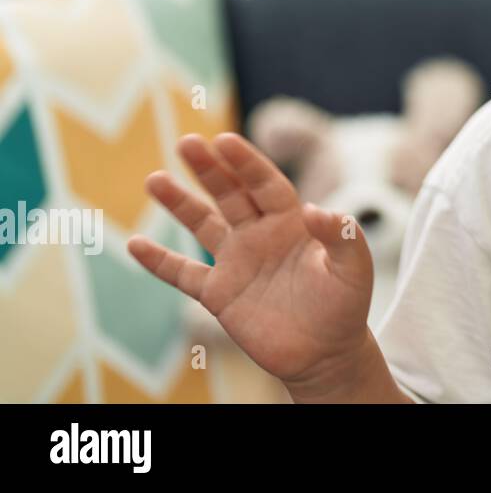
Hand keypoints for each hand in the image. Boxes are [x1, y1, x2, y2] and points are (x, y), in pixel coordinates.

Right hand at [128, 132, 374, 389]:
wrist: (326, 353)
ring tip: (154, 179)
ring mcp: (237, 262)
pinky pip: (183, 274)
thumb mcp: (354, 268)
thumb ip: (342, 236)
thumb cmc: (345, 305)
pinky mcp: (219, 294)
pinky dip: (159, 261)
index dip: (246, 162)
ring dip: (180, 203)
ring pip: (202, 224)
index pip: (265, 183)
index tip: (225, 139)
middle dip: (210, 168)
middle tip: (187, 142)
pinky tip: (134, 244)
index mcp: (292, 222)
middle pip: (231, 193)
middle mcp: (260, 234)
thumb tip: (316, 210)